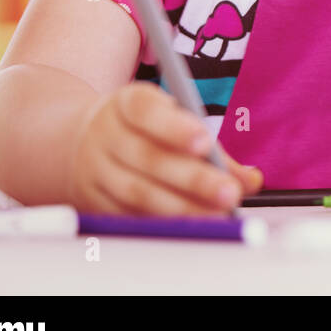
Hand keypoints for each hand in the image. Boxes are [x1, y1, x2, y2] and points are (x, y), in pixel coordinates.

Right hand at [68, 81, 262, 215]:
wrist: (79, 144)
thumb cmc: (144, 131)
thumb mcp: (172, 121)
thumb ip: (213, 148)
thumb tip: (251, 180)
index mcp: (127, 103)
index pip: (145, 110)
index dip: (174, 127)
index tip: (204, 141)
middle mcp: (106, 134)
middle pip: (148, 158)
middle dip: (193, 179)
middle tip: (229, 193)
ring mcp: (95, 169)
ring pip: (137, 192)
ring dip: (181, 207)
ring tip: (218, 215)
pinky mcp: (92, 201)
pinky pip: (128, 215)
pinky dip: (160, 222)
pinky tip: (190, 226)